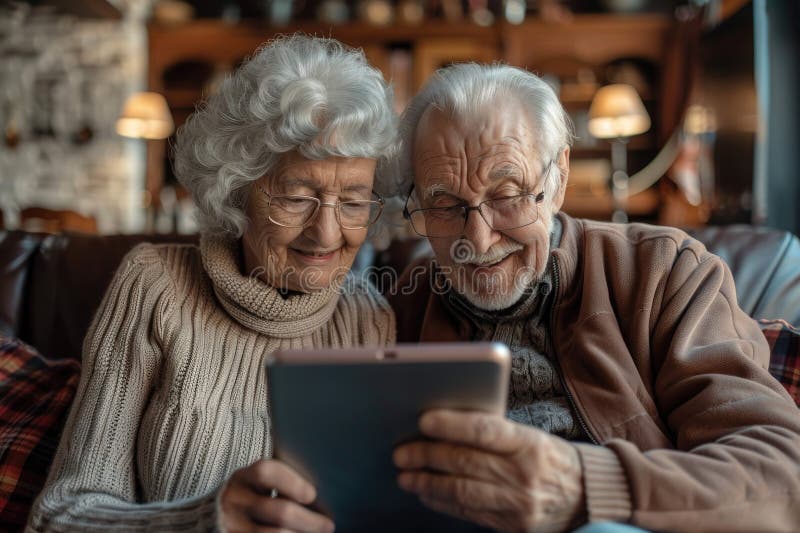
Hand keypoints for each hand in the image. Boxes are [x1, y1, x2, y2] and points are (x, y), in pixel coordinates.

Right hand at [219, 459, 334, 532]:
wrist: (221, 518)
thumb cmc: (255, 496)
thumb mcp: (261, 483)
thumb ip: (283, 479)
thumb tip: (322, 490)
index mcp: (243, 477)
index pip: (266, 472)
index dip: (293, 482)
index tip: (312, 495)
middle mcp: (233, 500)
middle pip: (279, 512)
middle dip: (310, 521)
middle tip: (329, 525)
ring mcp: (231, 525)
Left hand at [393, 409, 584, 532]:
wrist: (587, 499)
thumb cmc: (551, 459)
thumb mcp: (532, 437)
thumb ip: (495, 433)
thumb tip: (446, 425)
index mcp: (529, 444)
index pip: (484, 430)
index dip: (451, 425)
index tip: (423, 421)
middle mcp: (524, 475)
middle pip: (465, 462)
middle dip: (427, 456)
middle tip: (402, 452)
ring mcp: (518, 504)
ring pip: (462, 491)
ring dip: (427, 483)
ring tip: (406, 476)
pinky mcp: (512, 525)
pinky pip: (469, 512)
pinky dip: (443, 502)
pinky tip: (427, 493)